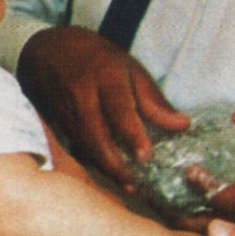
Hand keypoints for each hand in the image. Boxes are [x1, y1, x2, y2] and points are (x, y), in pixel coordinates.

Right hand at [19, 25, 188, 189]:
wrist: (51, 50)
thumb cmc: (99, 59)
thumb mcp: (131, 69)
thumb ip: (154, 100)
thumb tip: (183, 125)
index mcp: (106, 75)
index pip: (119, 107)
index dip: (132, 133)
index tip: (145, 155)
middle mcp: (83, 94)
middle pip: (96, 134)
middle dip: (114, 163)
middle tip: (135, 185)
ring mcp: (67, 110)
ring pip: (85, 146)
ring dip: (105, 168)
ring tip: (128, 185)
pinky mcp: (59, 123)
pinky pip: (77, 147)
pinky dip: (94, 162)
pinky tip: (110, 174)